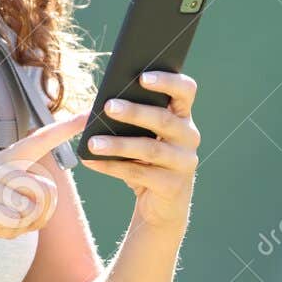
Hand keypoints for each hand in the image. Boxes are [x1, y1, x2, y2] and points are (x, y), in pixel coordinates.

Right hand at [0, 112, 88, 281]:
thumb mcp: (7, 211)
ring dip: (18, 228)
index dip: (63, 129)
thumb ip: (28, 199)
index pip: (37, 141)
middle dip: (38, 218)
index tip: (87, 113)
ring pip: (29, 207)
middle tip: (12, 226)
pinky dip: (5, 232)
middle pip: (45, 189)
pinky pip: (10, 219)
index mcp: (1, 164)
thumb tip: (49, 193)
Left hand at [79, 71, 199, 230]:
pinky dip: (112, 167)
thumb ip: (133, 117)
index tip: (142, 77)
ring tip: (93, 142)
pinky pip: (139, 174)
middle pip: (164, 120)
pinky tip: (91, 161)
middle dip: (135, 112)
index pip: (185, 90)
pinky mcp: (172, 185)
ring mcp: (184, 162)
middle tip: (108, 106)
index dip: (168, 81)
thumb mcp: (144, 135)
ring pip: (150, 149)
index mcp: (183, 116)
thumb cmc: (148, 160)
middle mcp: (189, 137)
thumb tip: (102, 104)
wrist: (163, 204)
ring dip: (118, 144)